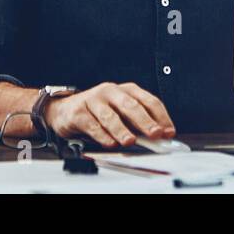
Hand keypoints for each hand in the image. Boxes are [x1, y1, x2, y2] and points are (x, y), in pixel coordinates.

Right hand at [43, 82, 175, 148]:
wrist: (65, 111)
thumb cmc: (98, 112)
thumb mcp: (121, 114)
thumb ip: (138, 124)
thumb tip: (159, 137)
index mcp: (126, 90)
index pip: (149, 100)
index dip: (160, 116)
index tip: (168, 132)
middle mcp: (111, 91)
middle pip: (131, 105)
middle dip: (145, 121)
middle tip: (154, 134)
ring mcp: (94, 100)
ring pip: (110, 116)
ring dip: (122, 129)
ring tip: (130, 141)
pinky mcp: (78, 112)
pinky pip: (92, 124)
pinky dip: (102, 135)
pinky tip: (109, 143)